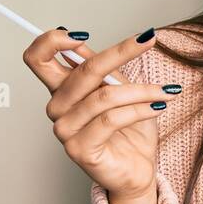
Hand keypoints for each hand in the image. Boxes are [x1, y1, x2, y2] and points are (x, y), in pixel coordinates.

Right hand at [21, 27, 173, 203]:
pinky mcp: (79, 149)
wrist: (137, 169)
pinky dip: (140, 110)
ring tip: (165, 91)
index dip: (52, 40)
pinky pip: (111, 119)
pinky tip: (158, 107)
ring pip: (103, 96)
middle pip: (81, 70)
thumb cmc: (129, 130)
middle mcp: (57, 108)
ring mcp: (65, 130)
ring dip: (141, 90)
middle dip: (120, 51)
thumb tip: (82, 41)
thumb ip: (101, 68)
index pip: (37, 57)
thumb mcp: (120, 89)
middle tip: (149, 40)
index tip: (82, 34)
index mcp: (61, 89)